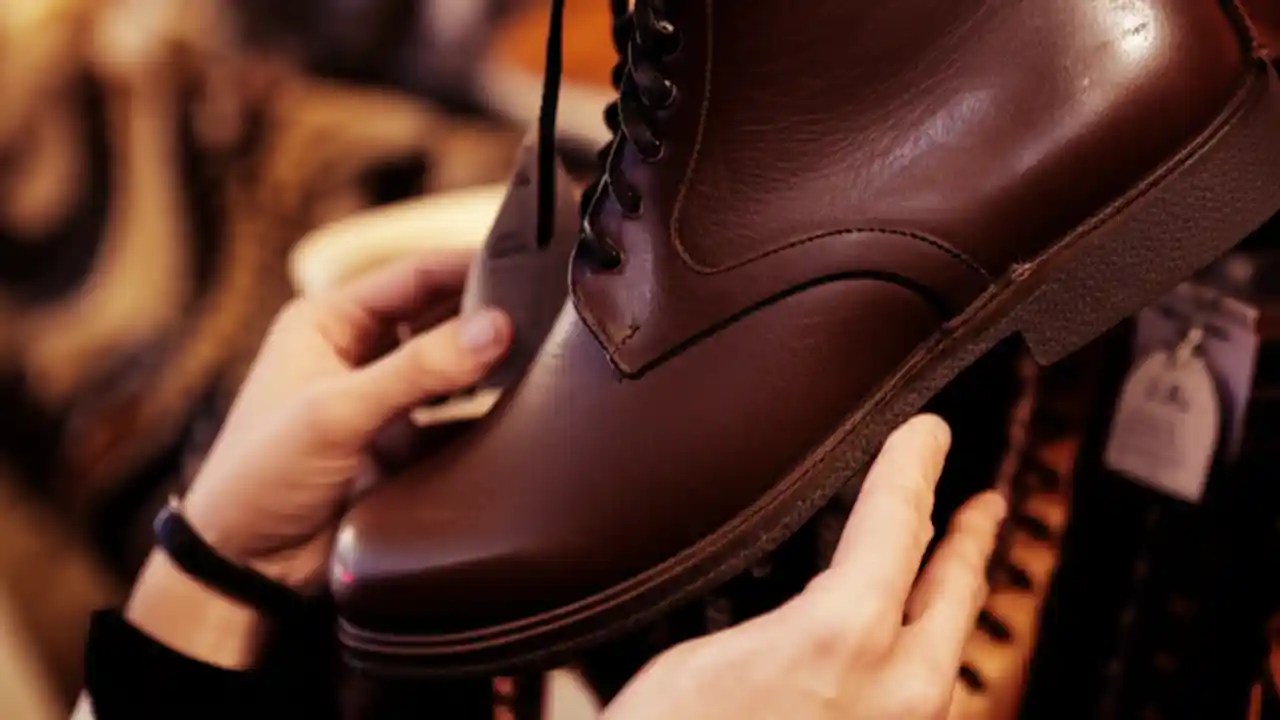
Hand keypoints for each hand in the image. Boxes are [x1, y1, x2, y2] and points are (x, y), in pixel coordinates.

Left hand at [180, 249, 511, 590]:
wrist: (243, 567)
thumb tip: (495, 329)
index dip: (466, 267)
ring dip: (484, 366)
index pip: (411, 276)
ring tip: (536, 358)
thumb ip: (419, 369)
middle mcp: (354, 352)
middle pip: (435, 317)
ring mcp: (378, 399)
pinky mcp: (396, 443)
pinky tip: (512, 412)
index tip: (527, 267)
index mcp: (326, 321)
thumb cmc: (260, 475)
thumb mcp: (338, 412)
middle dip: (483, 316)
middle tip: (541, 315)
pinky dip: (478, 416)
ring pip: (448, 368)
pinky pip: (450, 418)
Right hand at [603, 415, 1006, 719]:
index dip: (914, 464)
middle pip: (954, 586)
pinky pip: (926, 696)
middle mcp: (898, 690)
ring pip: (950, 647)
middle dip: (969, 536)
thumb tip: (823, 593)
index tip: (929, 433)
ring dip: (954, 597)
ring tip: (953, 567)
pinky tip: (906, 651)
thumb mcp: (700, 656)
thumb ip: (788, 616)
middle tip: (983, 501)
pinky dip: (927, 656)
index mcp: (845, 637)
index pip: (898, 519)